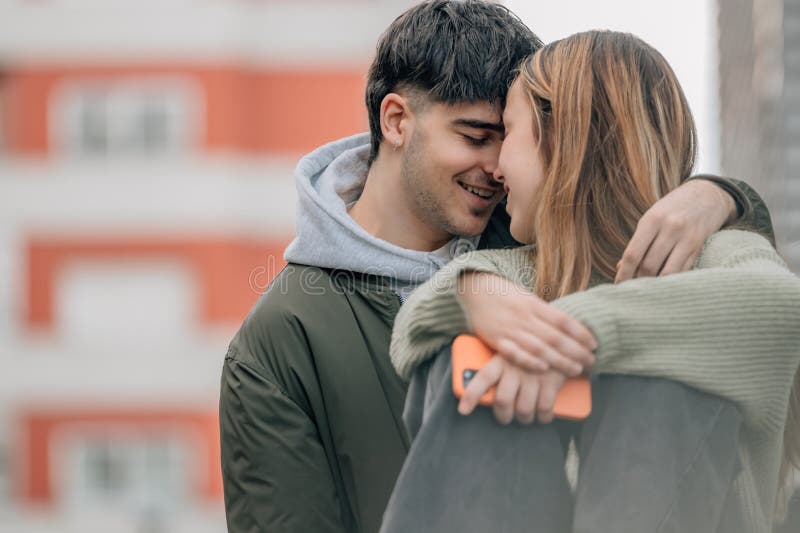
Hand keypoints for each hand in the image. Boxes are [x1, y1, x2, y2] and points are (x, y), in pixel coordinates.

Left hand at [457, 354, 566, 424]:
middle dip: (503, 416)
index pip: (482, 378)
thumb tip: (484, 390)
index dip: (471, 395)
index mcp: (501, 359)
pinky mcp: (551, 381)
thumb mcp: (510, 351)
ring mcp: (534, 376)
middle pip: (503, 400)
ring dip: (524, 418)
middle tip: (505, 418)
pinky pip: (544, 408)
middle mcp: (515, 368)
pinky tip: (542, 416)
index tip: (463, 410)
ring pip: (523, 409)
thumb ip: (498, 366)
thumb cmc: (530, 349)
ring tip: (524, 417)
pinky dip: (543, 417)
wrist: (561, 339)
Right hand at [458, 272, 595, 375]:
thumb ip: (545, 314)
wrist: (475, 290)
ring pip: (539, 346)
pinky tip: (543, 368)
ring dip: (559, 360)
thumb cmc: (505, 296)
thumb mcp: (527, 299)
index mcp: (535, 305)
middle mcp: (525, 317)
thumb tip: (568, 328)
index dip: (581, 333)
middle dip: (576, 351)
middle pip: (555, 337)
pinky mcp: (496, 339)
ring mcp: (511, 328)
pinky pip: (514, 352)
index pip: (563, 320)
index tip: (594, 344)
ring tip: (575, 369)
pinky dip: (529, 361)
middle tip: (591, 362)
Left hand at [615, 179, 736, 282]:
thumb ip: (637, 242)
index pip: (633, 254)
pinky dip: (671, 280)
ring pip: (667, 273)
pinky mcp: (699, 247)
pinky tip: (664, 282)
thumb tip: (621, 268)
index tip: (618, 285)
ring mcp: (687, 238)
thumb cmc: (671, 209)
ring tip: (648, 286)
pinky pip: (682, 271)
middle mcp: (670, 228)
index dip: (624, 273)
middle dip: (638, 280)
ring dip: (655, 284)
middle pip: (649, 266)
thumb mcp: (651, 218)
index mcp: (652, 220)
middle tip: (633, 286)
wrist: (707, 194)